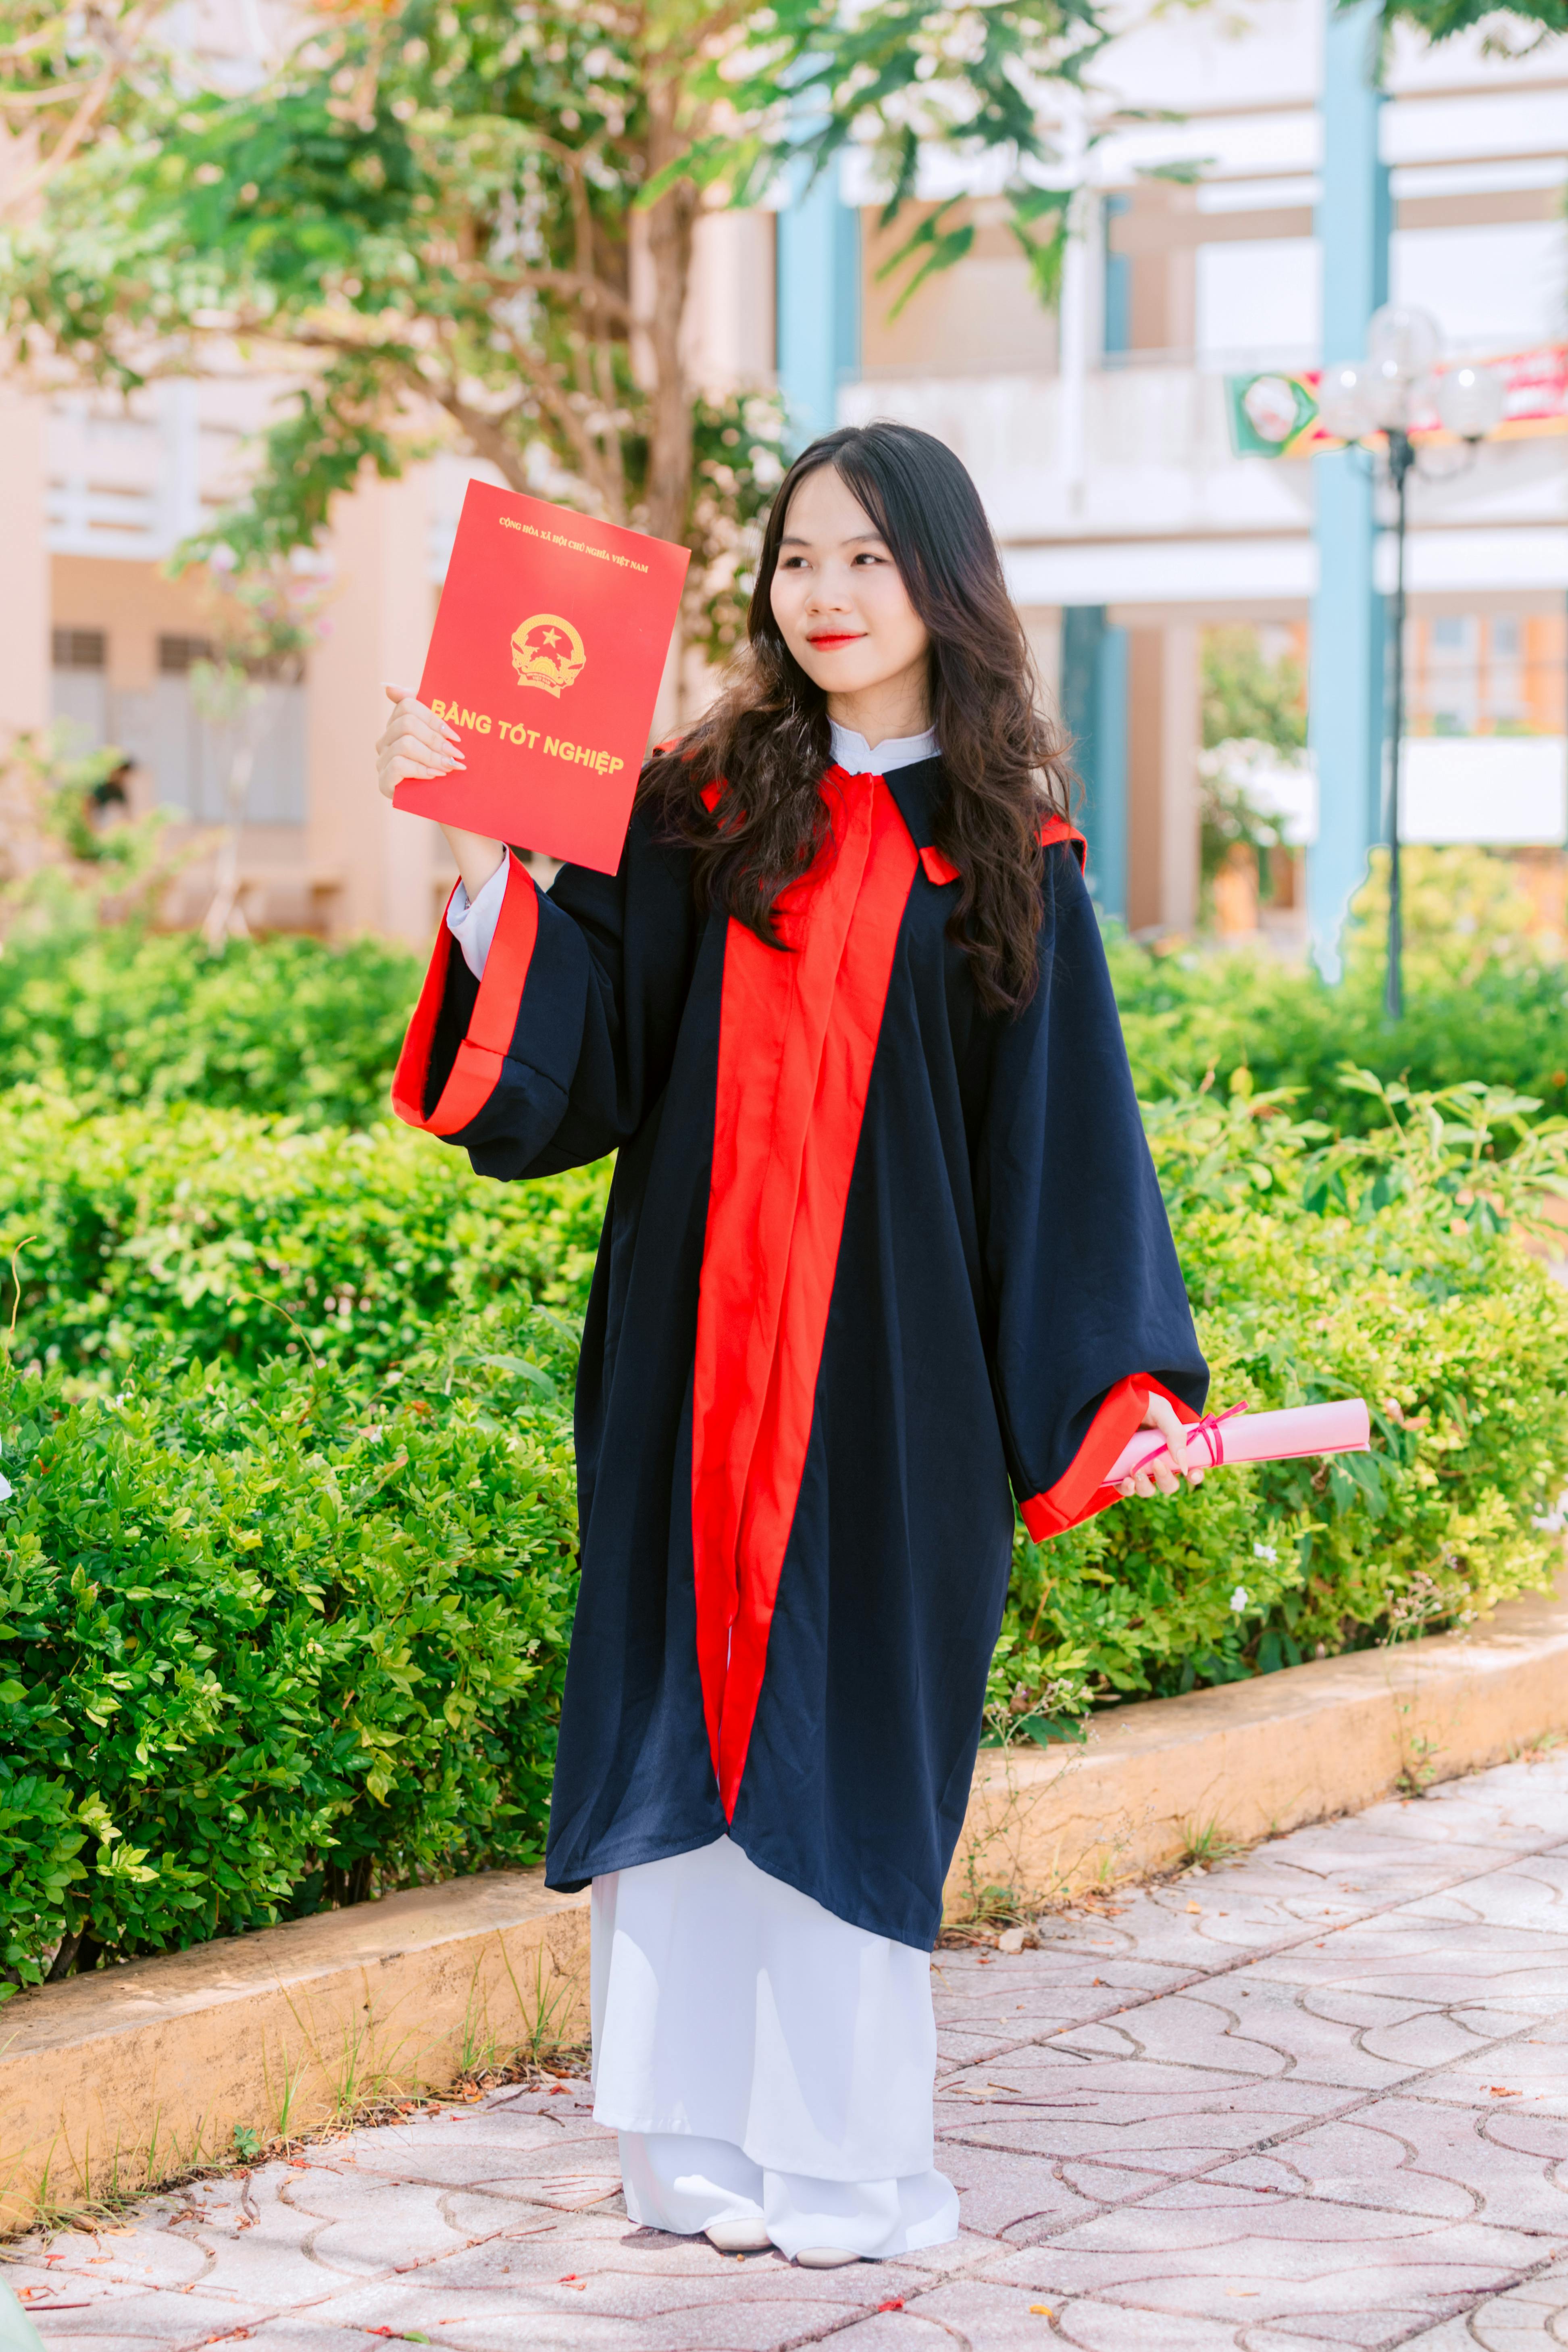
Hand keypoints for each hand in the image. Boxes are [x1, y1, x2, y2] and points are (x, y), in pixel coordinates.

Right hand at [376, 682, 462, 797]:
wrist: (448, 806)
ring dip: (432, 756)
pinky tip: (435, 776)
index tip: (455, 735)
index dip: (433, 717)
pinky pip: (398, 765)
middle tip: (457, 754)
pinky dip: (420, 770)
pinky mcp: (384, 782)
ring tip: (450, 767)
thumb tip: (391, 687)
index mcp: (398, 725)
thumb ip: (428, 710)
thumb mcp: (442, 738)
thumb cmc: (445, 767)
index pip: (407, 705)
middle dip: (436, 739)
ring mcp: (382, 761)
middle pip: (406, 723)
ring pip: (405, 744)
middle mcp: (385, 741)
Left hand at [1116, 1392, 1203, 1500]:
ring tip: (1136, 1471)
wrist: (1112, 1399)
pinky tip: (1126, 1481)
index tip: (1191, 1474)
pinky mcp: (1120, 1471)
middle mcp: (1158, 1461)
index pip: (1190, 1470)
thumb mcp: (1162, 1411)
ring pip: (1148, 1490)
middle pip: (1169, 1484)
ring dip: (1145, 1486)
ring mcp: (1139, 1468)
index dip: (1195, 1475)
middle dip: (1166, 1479)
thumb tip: (1183, 1463)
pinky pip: (1126, 1489)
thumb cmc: (1142, 1403)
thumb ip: (1176, 1433)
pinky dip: (1128, 1489)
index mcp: (1173, 1449)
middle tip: (1157, 1463)